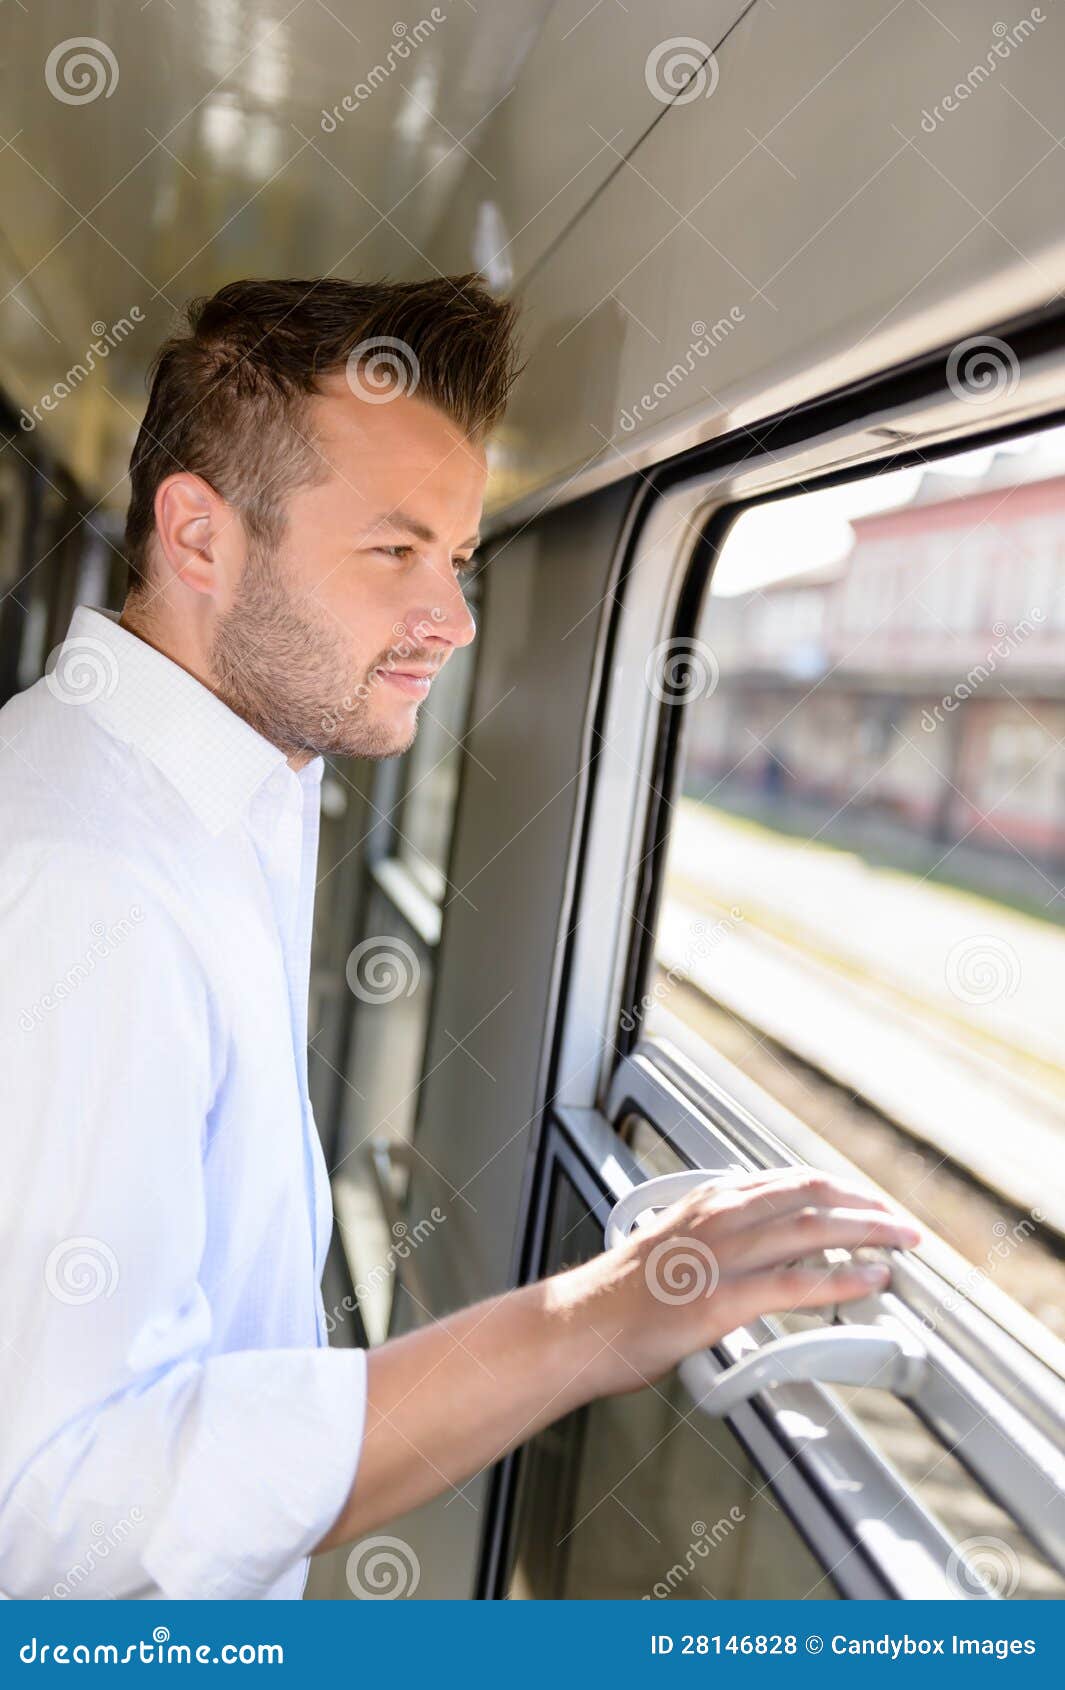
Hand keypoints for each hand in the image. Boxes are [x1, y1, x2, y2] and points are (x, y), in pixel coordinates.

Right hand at [569, 1167, 921, 1397]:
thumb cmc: (619, 1297)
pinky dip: (842, 1279)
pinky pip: (795, 1284)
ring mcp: (721, 1257)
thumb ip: (715, 1239)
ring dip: (867, 1233)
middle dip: (866, 1206)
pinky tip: (871, 1281)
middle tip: (903, 1222)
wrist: (578, 1326)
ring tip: (904, 1243)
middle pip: (811, 1196)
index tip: (870, 1202)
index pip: (790, 1180)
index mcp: (708, 1201)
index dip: (840, 1189)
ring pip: (811, 1230)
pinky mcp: (721, 1301)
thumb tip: (753, 1252)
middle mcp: (718, 1217)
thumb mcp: (671, 1244)